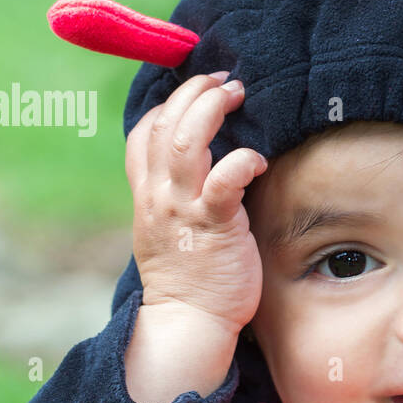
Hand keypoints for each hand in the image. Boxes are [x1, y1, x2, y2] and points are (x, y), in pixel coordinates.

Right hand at [124, 72, 268, 336]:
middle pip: (165, 124)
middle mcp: (160, 196)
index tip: (195, 89)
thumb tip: (203, 166)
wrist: (190, 322)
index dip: (167, 103)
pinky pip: (224, 179)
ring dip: (212, 109)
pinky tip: (259, 158)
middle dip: (193, 92)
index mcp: (148, 194)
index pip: (144, 133)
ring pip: (188, 142)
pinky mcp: (216, 226)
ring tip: (236, 94)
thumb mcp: (170, 229)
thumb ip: (177, 196)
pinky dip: (242, 159)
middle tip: (224, 81)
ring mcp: (184, 209)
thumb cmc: (192, 277)